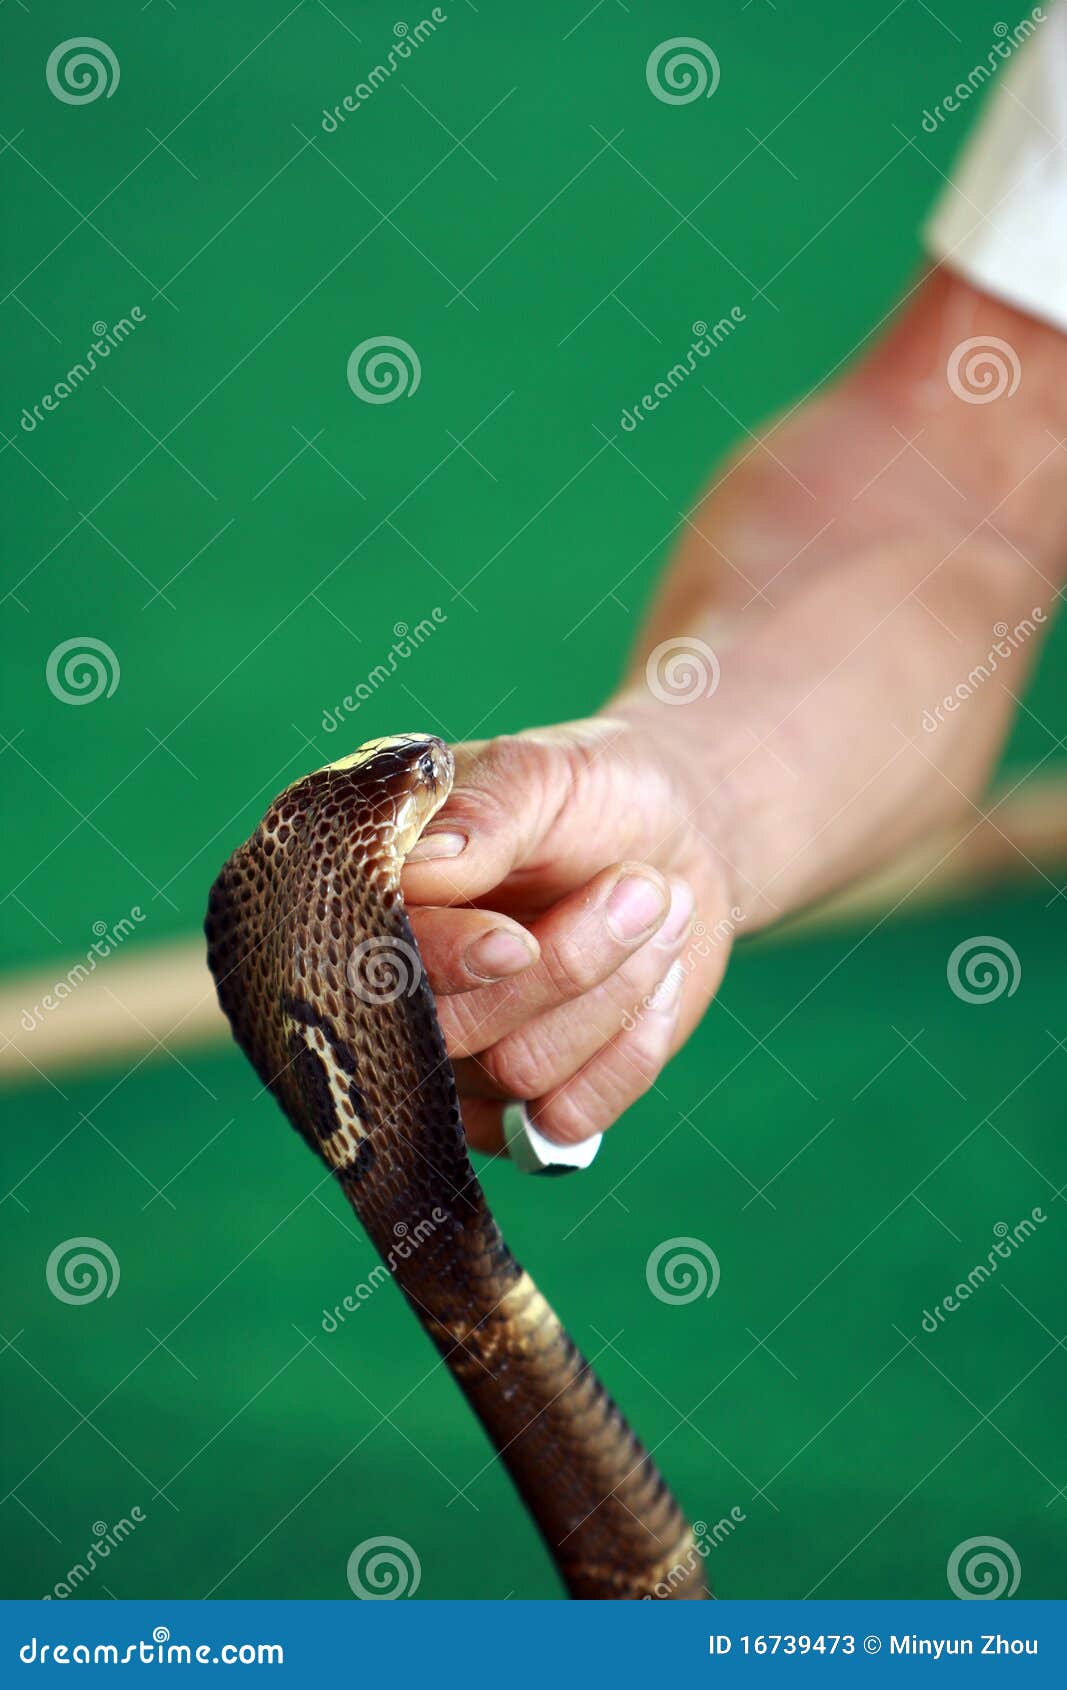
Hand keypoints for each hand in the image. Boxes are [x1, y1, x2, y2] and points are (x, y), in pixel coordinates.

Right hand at [401, 716, 735, 1154]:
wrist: (675, 837)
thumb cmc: (590, 792)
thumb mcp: (542, 773)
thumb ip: (481, 816)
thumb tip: (414, 868)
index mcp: (367, 893)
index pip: (369, 957)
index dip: (441, 962)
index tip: (517, 938)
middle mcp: (393, 989)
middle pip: (446, 1035)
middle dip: (561, 967)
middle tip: (642, 886)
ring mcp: (457, 1060)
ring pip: (520, 1075)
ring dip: (616, 990)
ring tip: (655, 904)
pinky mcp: (522, 1107)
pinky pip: (567, 1123)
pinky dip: (632, 1047)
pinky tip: (655, 975)